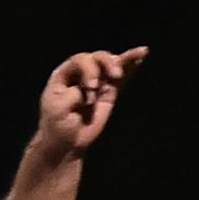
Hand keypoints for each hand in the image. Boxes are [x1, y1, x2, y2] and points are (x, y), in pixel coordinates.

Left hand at [33, 47, 147, 158]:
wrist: (66, 145)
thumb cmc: (57, 126)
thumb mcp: (57, 109)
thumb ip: (73, 94)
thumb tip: (93, 89)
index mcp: (64, 74)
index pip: (79, 60)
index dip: (89, 69)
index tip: (92, 87)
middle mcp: (81, 74)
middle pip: (96, 58)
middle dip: (105, 64)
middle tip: (113, 77)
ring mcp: (97, 82)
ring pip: (109, 63)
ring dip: (118, 62)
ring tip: (126, 66)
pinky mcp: (109, 93)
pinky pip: (121, 77)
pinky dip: (131, 65)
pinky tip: (142, 54)